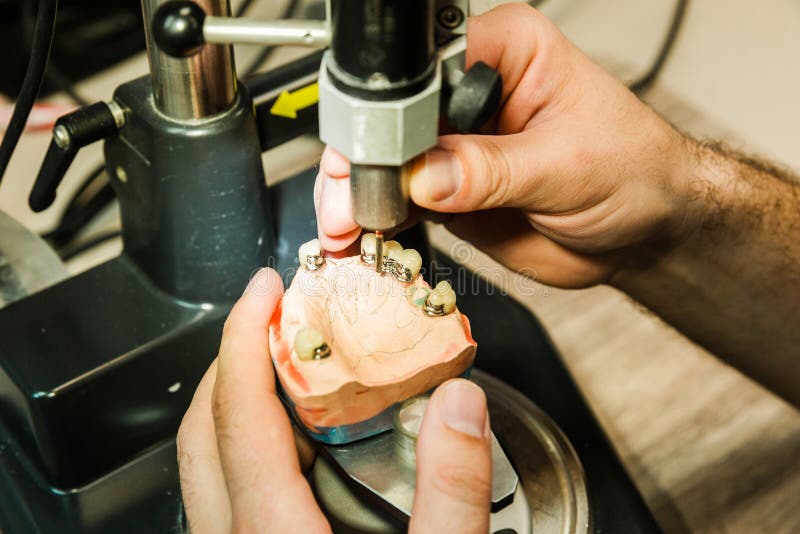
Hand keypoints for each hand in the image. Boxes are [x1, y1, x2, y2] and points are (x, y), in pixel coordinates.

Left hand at [177, 268, 492, 532]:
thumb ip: (452, 493)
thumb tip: (459, 404)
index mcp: (273, 533)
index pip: (240, 411)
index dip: (245, 335)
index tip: (263, 289)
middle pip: (204, 427)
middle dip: (231, 358)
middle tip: (269, 319)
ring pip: (205, 461)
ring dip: (235, 402)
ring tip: (281, 368)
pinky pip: (222, 492)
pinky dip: (245, 446)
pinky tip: (294, 447)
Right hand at [315, 3, 694, 287]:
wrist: (643, 233)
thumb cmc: (634, 171)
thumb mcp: (566, 166)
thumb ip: (492, 170)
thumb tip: (426, 175)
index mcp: (505, 53)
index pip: (429, 68)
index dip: (397, 110)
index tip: (382, 154)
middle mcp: (472, 92)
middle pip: (393, 114)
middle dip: (363, 155)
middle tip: (352, 195)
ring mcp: (455, 143)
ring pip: (386, 159)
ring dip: (361, 192)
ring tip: (347, 223)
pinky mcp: (449, 188)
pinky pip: (401, 199)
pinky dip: (380, 218)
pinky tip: (364, 233)